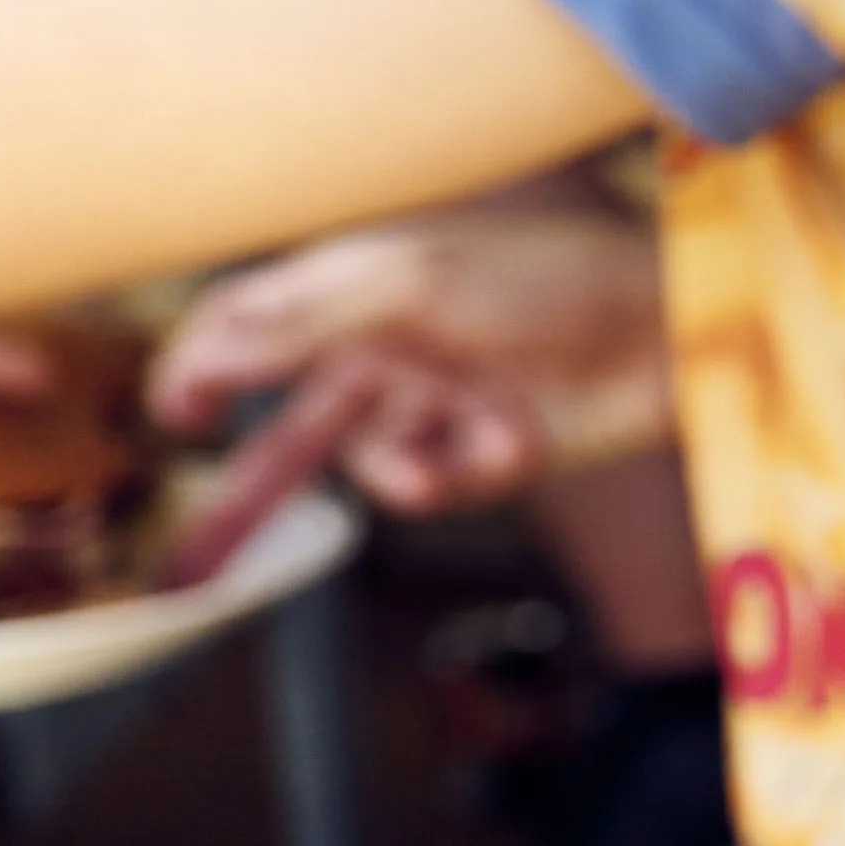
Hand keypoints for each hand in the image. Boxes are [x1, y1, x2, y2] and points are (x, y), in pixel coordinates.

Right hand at [147, 198, 674, 571]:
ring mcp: (441, 401)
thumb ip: (298, 321)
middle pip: (292, 428)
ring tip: (437, 454)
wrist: (669, 326)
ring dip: (398, 468)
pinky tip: (515, 434)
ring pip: (371, 466)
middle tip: (189, 567)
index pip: (251, 328)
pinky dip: (471, 466)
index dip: (202, 368)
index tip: (175, 416)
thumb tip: (201, 349)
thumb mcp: (410, 285)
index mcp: (359, 287)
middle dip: (249, 495)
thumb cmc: (548, 277)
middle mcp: (389, 346)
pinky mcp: (491, 449)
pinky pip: (445, 482)